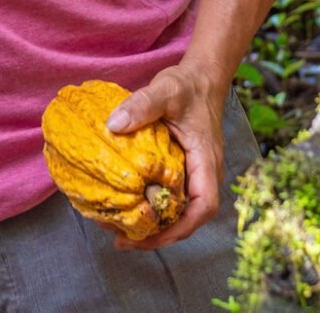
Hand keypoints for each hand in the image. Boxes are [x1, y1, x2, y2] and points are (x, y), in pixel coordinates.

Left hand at [94, 63, 227, 251]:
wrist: (201, 78)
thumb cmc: (187, 86)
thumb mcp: (164, 91)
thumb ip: (141, 105)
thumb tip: (113, 125)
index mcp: (207, 162)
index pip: (203, 206)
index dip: (180, 227)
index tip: (150, 235)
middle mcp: (204, 174)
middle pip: (188, 218)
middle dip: (158, 235)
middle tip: (122, 240)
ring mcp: (194, 174)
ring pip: (178, 211)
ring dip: (153, 225)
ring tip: (117, 230)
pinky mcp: (182, 171)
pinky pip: (168, 196)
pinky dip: (150, 206)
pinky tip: (124, 205)